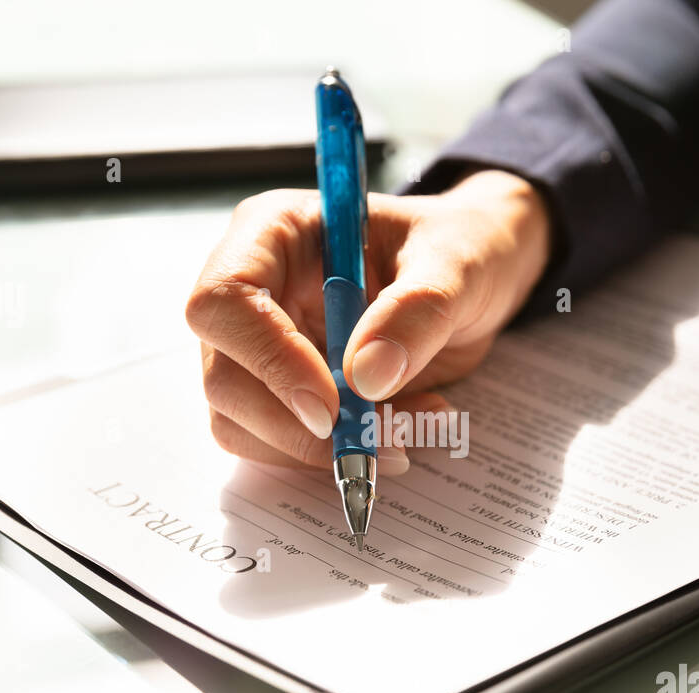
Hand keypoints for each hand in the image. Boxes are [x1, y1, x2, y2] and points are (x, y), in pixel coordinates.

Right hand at [185, 170, 550, 473]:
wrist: (474, 278)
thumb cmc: (460, 250)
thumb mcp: (458, 265)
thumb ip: (418, 311)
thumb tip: (366, 377)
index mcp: (274, 233)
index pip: (224, 300)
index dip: (269, 359)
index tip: (332, 405)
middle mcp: (251, 291)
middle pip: (224, 377)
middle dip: (300, 425)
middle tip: (382, 438)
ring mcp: (257, 347)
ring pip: (243, 424)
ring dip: (321, 448)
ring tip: (406, 429)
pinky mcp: (278, 393)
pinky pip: (278, 445)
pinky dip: (335, 455)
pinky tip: (397, 429)